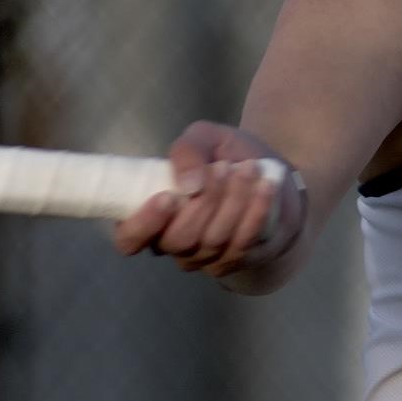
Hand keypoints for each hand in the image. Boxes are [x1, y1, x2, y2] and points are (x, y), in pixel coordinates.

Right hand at [111, 121, 302, 279]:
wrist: (271, 177)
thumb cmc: (225, 158)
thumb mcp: (204, 139)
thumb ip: (187, 150)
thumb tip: (188, 184)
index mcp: (150, 216)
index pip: (130, 239)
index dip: (143, 224)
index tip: (167, 197)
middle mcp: (173, 245)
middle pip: (179, 239)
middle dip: (204, 202)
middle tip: (223, 167)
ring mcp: (204, 259)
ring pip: (213, 240)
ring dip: (233, 201)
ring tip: (249, 168)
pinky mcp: (236, 261)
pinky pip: (243, 243)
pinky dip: (255, 212)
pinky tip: (265, 188)